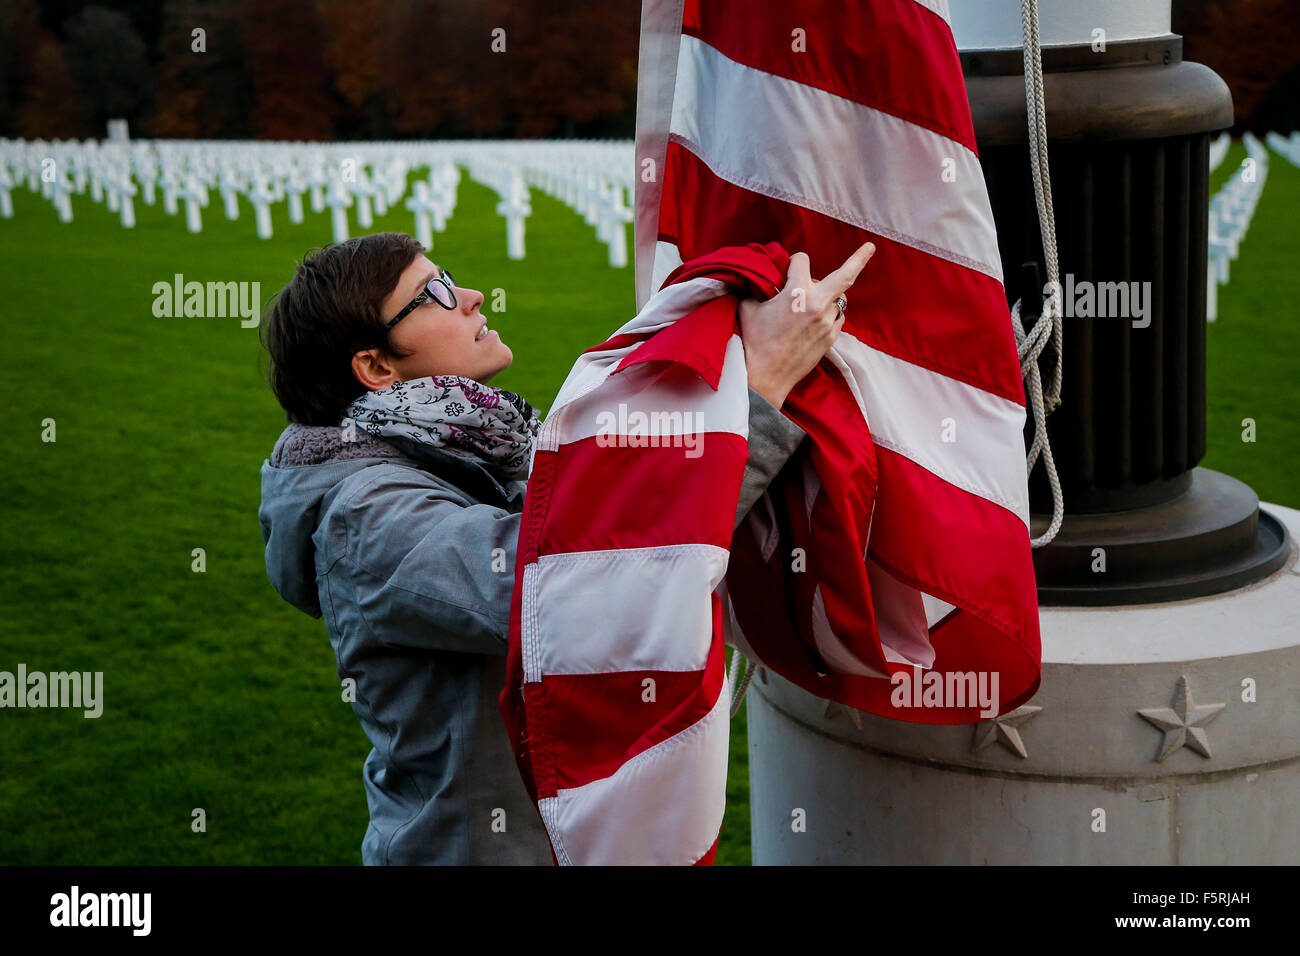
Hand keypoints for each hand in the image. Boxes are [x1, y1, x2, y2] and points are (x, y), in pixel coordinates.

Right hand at [741, 241, 875, 407]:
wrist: (766, 376)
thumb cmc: (754, 342)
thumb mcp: (748, 308)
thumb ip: (756, 288)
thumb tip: (755, 279)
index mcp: (797, 293)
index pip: (802, 261)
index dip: (793, 261)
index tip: (788, 267)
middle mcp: (817, 305)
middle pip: (845, 275)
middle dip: (859, 259)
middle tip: (870, 247)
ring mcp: (827, 322)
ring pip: (839, 297)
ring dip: (830, 293)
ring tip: (816, 298)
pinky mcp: (831, 338)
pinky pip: (838, 317)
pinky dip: (830, 313)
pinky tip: (817, 318)